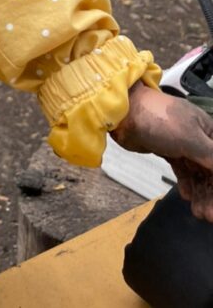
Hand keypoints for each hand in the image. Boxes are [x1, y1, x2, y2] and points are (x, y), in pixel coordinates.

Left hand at [112, 81, 212, 220]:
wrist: (126, 113)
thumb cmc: (161, 121)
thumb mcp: (192, 139)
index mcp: (209, 130)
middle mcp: (199, 137)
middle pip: (210, 170)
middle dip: (211, 193)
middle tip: (209, 217)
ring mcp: (183, 144)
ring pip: (197, 173)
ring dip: (200, 193)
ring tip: (199, 213)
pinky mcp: (168, 150)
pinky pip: (183, 170)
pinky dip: (186, 183)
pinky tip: (187, 197)